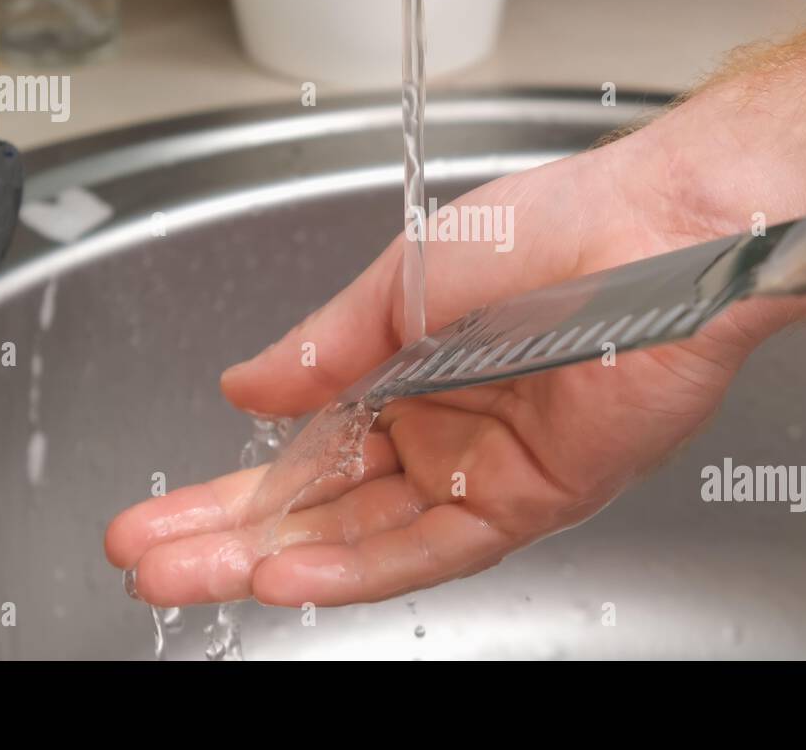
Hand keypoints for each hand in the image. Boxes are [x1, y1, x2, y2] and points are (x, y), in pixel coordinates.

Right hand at [104, 109, 805, 607]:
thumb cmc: (550, 229)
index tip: (156, 511)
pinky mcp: (533, 496)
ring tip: (189, 577)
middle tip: (149, 559)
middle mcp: (441, 425)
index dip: (230, 485)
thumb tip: (244, 382)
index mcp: (408, 368)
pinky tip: (292, 575)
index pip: (302, 447)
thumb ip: (325, 347)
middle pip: (322, 504)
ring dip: (279, 560)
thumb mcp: (402, 282)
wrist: (656, 231)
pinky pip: (436, 545)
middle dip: (231, 535)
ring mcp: (484, 466)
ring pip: (366, 534)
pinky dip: (363, 565)